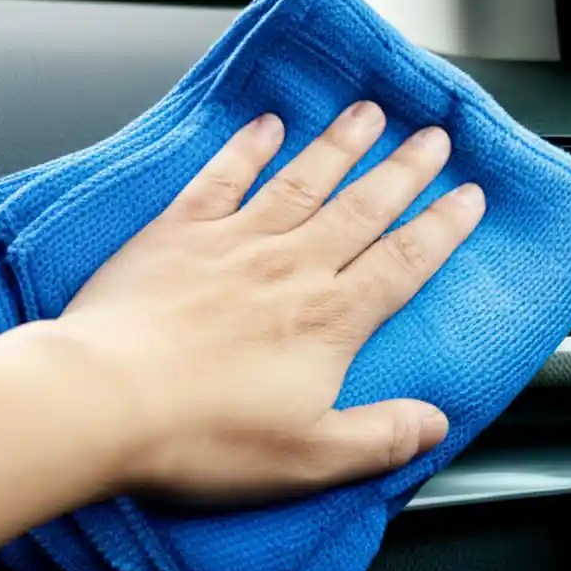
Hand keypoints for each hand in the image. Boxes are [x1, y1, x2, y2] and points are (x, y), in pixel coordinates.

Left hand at [42, 103, 483, 501]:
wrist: (102, 401)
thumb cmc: (201, 435)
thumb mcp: (309, 457)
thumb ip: (380, 436)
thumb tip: (435, 424)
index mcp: (330, 320)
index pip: (403, 263)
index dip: (442, 228)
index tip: (469, 197)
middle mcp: (292, 268)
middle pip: (363, 207)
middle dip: (405, 170)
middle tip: (435, 138)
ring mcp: (235, 244)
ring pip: (303, 180)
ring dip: (341, 144)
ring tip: (370, 113)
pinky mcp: (179, 235)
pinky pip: (222, 178)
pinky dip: (248, 148)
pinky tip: (268, 125)